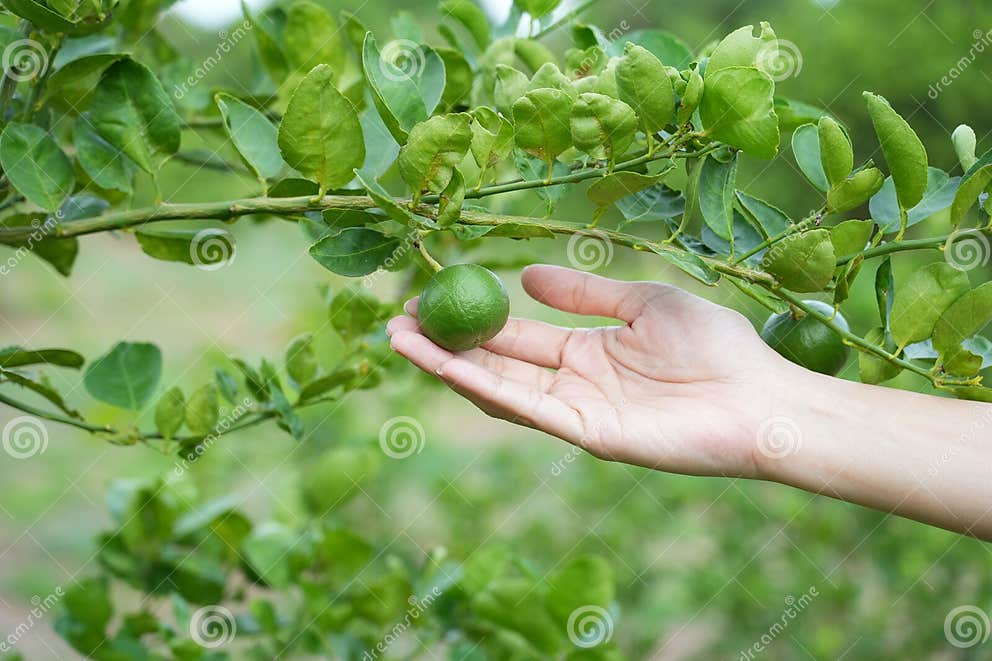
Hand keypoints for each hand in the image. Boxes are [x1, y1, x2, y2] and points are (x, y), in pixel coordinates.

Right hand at [387, 264, 798, 477]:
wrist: (760, 396)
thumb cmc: (715, 347)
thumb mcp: (642, 302)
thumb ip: (585, 292)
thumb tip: (525, 275)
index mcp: (586, 352)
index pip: (515, 338)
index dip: (472, 321)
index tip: (431, 301)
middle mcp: (573, 384)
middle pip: (495, 365)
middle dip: (444, 346)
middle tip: (396, 323)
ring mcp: (577, 412)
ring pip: (499, 390)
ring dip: (448, 367)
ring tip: (401, 341)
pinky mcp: (588, 434)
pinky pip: (528, 409)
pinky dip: (484, 388)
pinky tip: (446, 365)